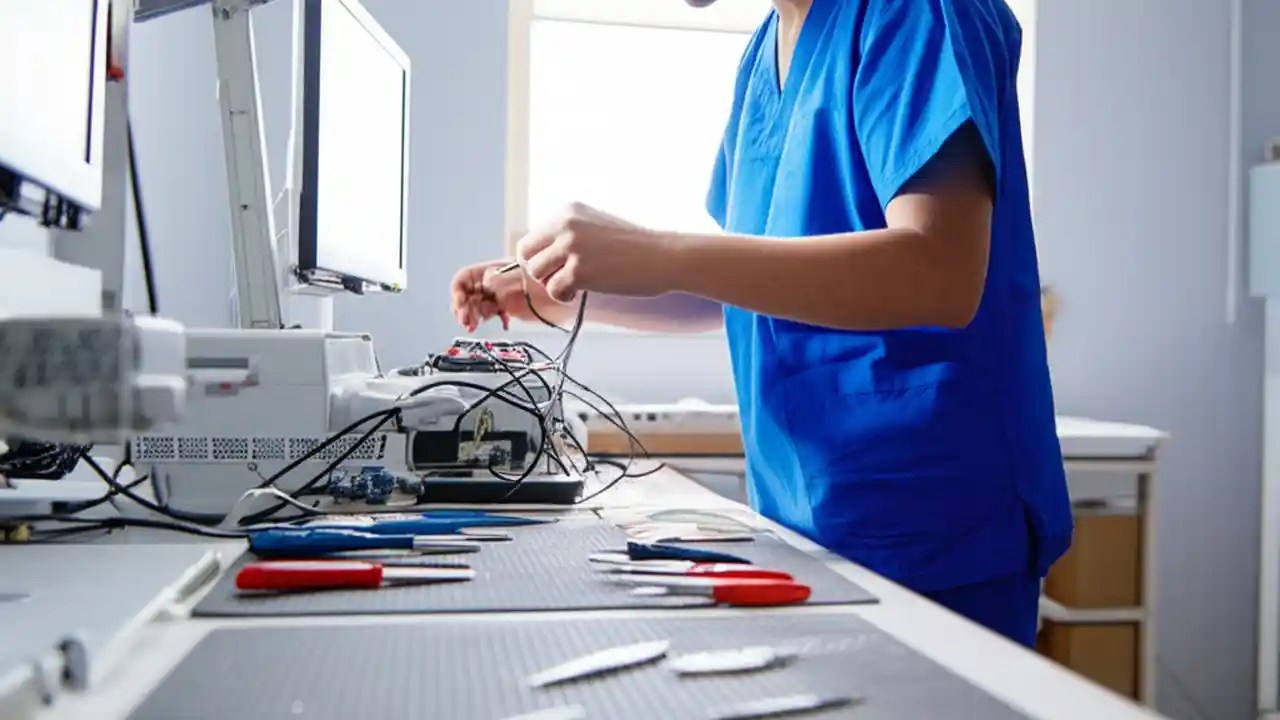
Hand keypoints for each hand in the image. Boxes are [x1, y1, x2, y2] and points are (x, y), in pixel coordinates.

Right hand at [449, 260, 565, 331]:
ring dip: (471, 317)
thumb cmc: (553, 276)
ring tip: (475, 325)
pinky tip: (502, 324)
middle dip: (463, 308)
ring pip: (476, 307)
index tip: (461, 304)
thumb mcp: (528, 275)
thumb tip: (486, 282)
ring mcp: (501, 295)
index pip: (464, 278)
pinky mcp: (510, 309)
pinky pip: (490, 315)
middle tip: (468, 321)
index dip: (457, 291)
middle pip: (466, 295)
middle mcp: (495, 281)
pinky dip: (489, 321)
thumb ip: (505, 278)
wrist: (571, 289)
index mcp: (495, 269)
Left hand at [516, 203, 679, 302]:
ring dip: (552, 284)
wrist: (664, 256)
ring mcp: (571, 246)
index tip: (555, 268)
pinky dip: (564, 296)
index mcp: (568, 211)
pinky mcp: (579, 270)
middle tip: (560, 279)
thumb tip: (542, 259)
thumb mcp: (596, 227)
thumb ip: (569, 236)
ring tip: (576, 285)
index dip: (539, 258)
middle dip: (540, 271)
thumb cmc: (635, 248)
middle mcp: (566, 225)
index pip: (532, 238)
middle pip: (526, 254)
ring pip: (537, 272)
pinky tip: (582, 292)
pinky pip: (554, 290)